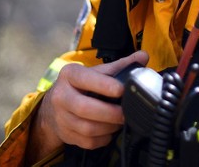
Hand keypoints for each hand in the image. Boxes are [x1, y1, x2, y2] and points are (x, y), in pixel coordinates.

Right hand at [26, 51, 148, 160]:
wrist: (55, 106)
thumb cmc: (81, 86)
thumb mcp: (96, 72)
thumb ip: (120, 65)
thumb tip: (143, 57)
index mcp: (70, 74)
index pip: (86, 79)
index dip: (104, 85)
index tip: (121, 90)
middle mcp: (61, 95)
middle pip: (85, 108)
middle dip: (110, 113)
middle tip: (126, 113)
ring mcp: (61, 117)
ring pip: (87, 128)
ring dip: (109, 127)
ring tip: (120, 121)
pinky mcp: (65, 134)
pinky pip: (88, 142)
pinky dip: (103, 138)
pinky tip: (110, 131)